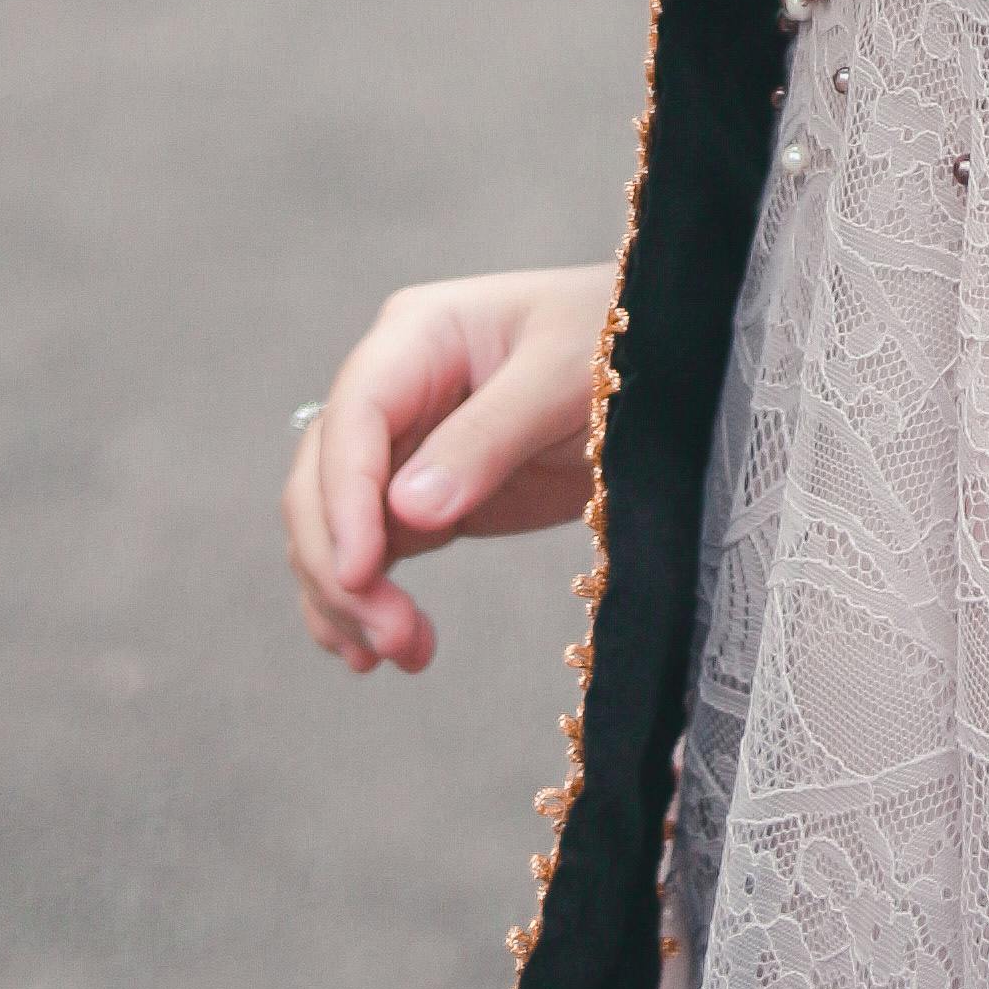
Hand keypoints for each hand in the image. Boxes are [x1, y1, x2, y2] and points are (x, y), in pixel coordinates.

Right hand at [281, 259, 616, 676]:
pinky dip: (361, 605)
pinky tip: (377, 652)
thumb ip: (488, 438)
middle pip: (321, 481)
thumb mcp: (565, 378)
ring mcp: (402, 447)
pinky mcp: (423, 499)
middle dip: (342, 564)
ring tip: (403, 653)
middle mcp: (394, 389)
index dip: (342, 496)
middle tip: (392, 637)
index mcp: (418, 334)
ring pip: (333, 529)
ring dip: (350, 598)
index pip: (353, 416)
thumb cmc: (617, 344)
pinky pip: (367, 556)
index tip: (361, 572)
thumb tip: (407, 511)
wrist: (666, 364)